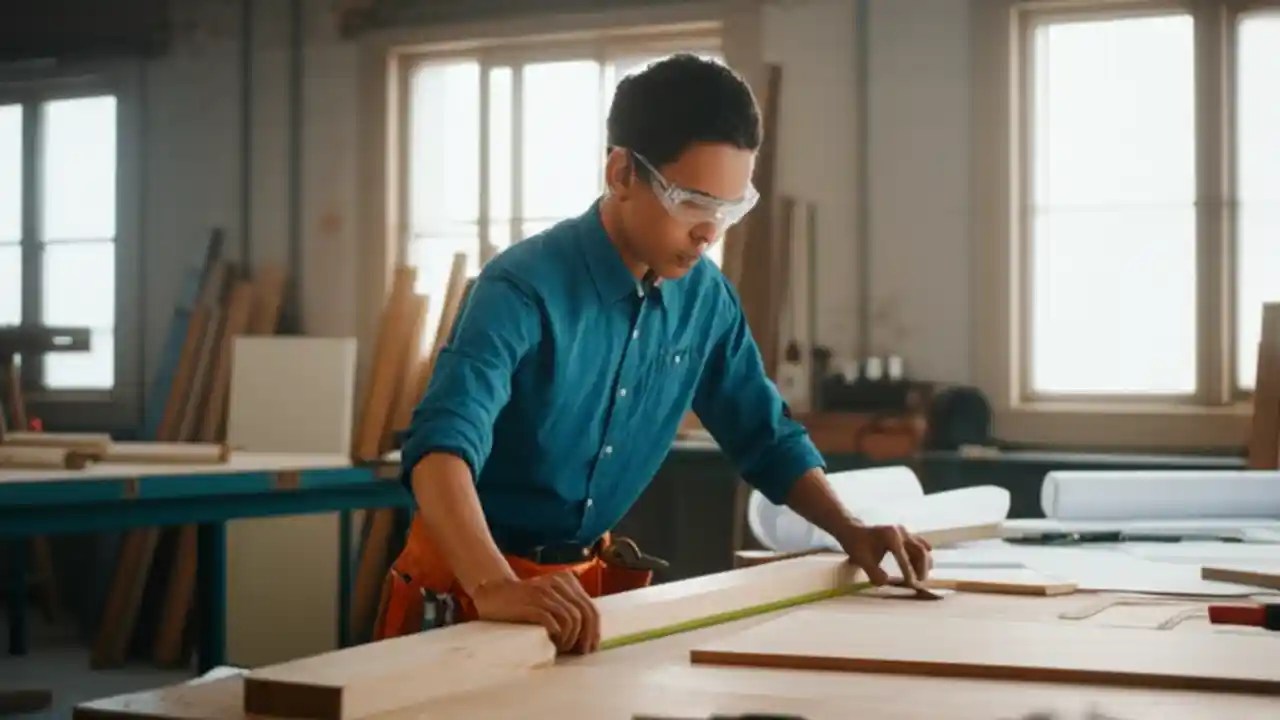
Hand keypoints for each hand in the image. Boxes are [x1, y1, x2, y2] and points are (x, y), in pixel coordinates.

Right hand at [470, 572, 600, 653]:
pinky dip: (556, 635)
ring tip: (561, 648)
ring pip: (571, 619)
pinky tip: (552, 643)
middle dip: (585, 637)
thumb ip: (567, 605)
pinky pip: (553, 622)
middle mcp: (557, 583)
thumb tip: (588, 634)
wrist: (493, 594)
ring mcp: (544, 593)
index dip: (594, 630)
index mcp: (566, 580)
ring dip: (569, 638)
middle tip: (578, 652)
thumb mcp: (549, 595)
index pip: (590, 607)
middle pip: (584, 614)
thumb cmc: (523, 601)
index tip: (590, 647)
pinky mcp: (531, 604)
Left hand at [835, 523, 932, 587]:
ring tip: (921, 579)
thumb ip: (874, 573)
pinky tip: (925, 567)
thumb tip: (886, 583)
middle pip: (919, 551)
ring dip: (924, 564)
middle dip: (921, 569)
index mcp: (890, 536)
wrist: (853, 530)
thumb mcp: (862, 560)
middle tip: (919, 584)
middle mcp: (901, 532)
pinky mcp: (906, 535)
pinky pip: (920, 545)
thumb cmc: (856, 544)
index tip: (912, 585)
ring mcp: (905, 532)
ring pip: (921, 549)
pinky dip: (922, 558)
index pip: (904, 557)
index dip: (909, 572)